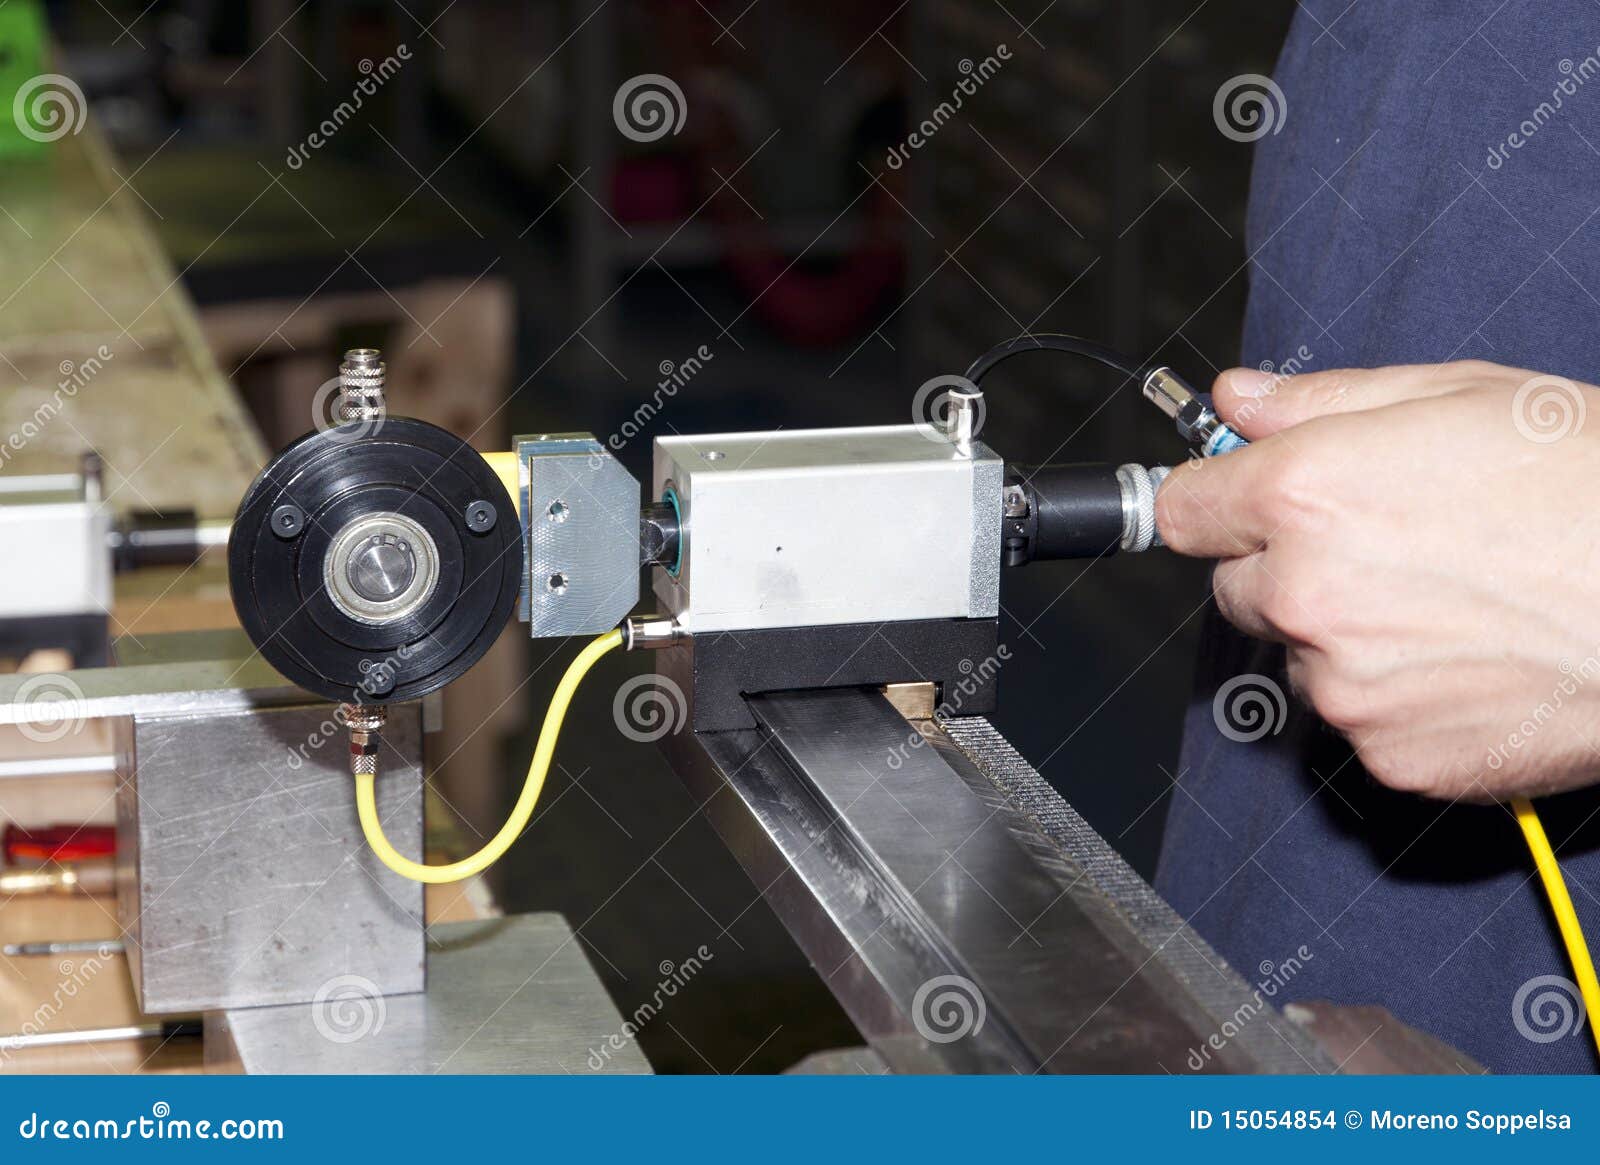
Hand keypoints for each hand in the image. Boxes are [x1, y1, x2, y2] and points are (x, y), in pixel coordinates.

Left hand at [1156, 359, 1599, 801]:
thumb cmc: (1592, 488)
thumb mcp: (1460, 397)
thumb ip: (1322, 402)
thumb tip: (1239, 401)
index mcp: (1306, 496)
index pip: (1181, 511)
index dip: (1210, 502)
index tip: (1228, 503)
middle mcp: (1307, 595)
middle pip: (1237, 589)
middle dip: (1286, 568)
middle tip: (1386, 546)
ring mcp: (1346, 686)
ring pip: (1301, 659)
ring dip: (1344, 637)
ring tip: (1452, 603)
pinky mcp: (1390, 755)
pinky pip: (1358, 722)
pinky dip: (1395, 699)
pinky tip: (1468, 659)